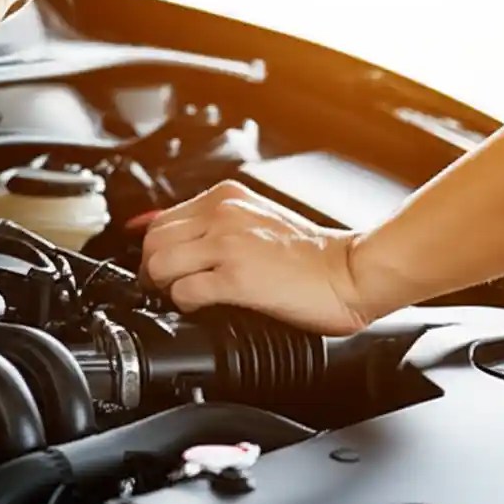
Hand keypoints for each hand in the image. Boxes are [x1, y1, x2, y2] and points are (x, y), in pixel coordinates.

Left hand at [140, 181, 376, 334]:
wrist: (351, 272)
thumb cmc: (314, 255)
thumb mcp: (258, 220)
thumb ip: (220, 224)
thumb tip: (182, 245)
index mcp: (227, 197)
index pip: (162, 219)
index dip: (154, 249)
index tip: (161, 268)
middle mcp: (224, 213)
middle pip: (153, 241)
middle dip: (152, 270)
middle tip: (164, 289)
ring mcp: (228, 244)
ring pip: (160, 264)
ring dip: (164, 287)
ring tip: (182, 297)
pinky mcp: (237, 276)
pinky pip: (184, 291)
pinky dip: (184, 304)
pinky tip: (202, 307)